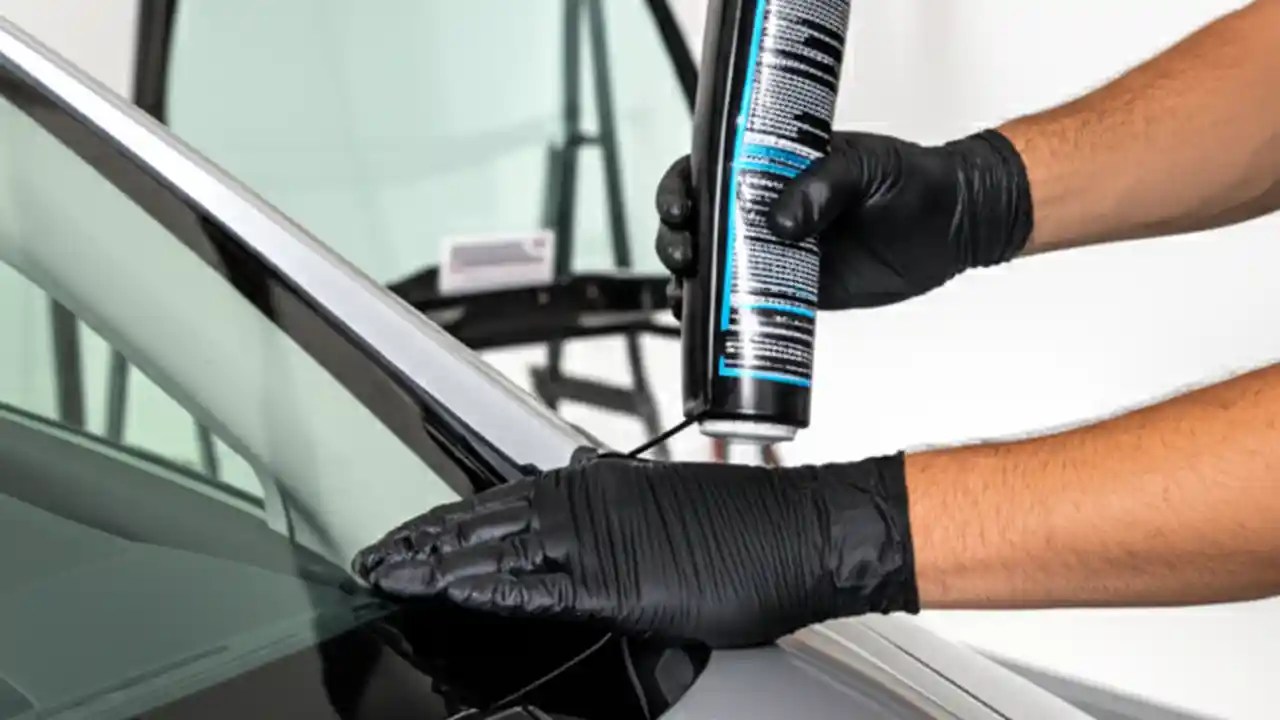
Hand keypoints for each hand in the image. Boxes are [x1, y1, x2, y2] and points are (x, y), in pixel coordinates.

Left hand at [353, 456, 917, 648]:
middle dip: (424, 541)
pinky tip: (453, 592)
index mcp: (594, 483)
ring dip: (438, 564)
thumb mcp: (663, 503)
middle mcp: (587, 501)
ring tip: (392, 575)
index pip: (499, 499)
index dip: (447, 519)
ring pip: (497, 549)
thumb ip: (613, 501)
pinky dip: (490, 587)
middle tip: (377, 557)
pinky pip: (539, 586)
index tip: (409, 534)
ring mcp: (598, 538)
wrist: (800, 531)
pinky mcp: (616, 580)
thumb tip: (579, 483)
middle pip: (484, 521)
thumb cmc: (745, 525)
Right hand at [657, 130, 1032, 310]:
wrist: (953, 225)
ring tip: (688, 295)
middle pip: (699, 224)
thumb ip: (825, 185)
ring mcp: (777, 252)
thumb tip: (782, 219)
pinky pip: (747, 305)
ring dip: (690, 283)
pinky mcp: (794, 291)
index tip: (682, 206)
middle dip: (678, 240)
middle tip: (687, 255)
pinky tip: (707, 323)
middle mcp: (767, 209)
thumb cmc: (914, 181)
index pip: (710, 171)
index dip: (682, 188)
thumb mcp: (868, 168)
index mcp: (775, 167)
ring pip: (713, 268)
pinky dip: (721, 317)